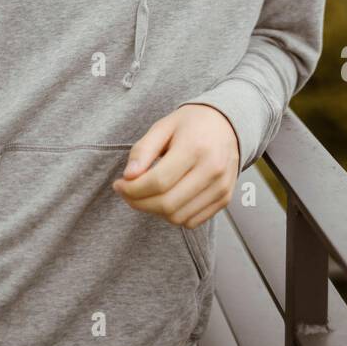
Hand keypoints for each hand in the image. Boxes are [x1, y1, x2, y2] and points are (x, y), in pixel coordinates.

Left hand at [110, 103, 238, 227]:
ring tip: (146, 194)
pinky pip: (192, 221)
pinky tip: (166, 198)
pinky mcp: (224, 199)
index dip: (132, 189)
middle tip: (127, 192)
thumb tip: (128, 176)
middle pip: (167, 203)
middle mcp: (212, 170)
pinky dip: (173, 215)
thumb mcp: (163, 127)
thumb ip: (143, 150)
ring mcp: (221, 187)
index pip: (158, 182)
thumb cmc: (191, 124)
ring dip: (154, 211)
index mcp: (196, 147)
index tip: (119, 184)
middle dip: (139, 203)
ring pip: (178, 217)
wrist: (226, 124)